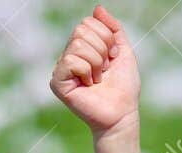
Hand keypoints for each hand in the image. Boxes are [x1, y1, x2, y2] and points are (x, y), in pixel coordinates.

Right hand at [49, 5, 139, 136]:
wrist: (121, 113)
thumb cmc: (124, 87)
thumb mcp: (124, 50)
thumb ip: (113, 28)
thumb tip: (98, 8)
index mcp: (83, 47)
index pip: (88, 22)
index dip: (106, 38)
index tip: (113, 58)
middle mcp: (70, 55)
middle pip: (81, 30)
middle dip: (101, 49)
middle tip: (105, 70)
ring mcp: (62, 69)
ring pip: (76, 44)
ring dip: (96, 62)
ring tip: (97, 79)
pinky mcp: (58, 83)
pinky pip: (70, 61)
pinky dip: (86, 71)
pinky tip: (88, 85)